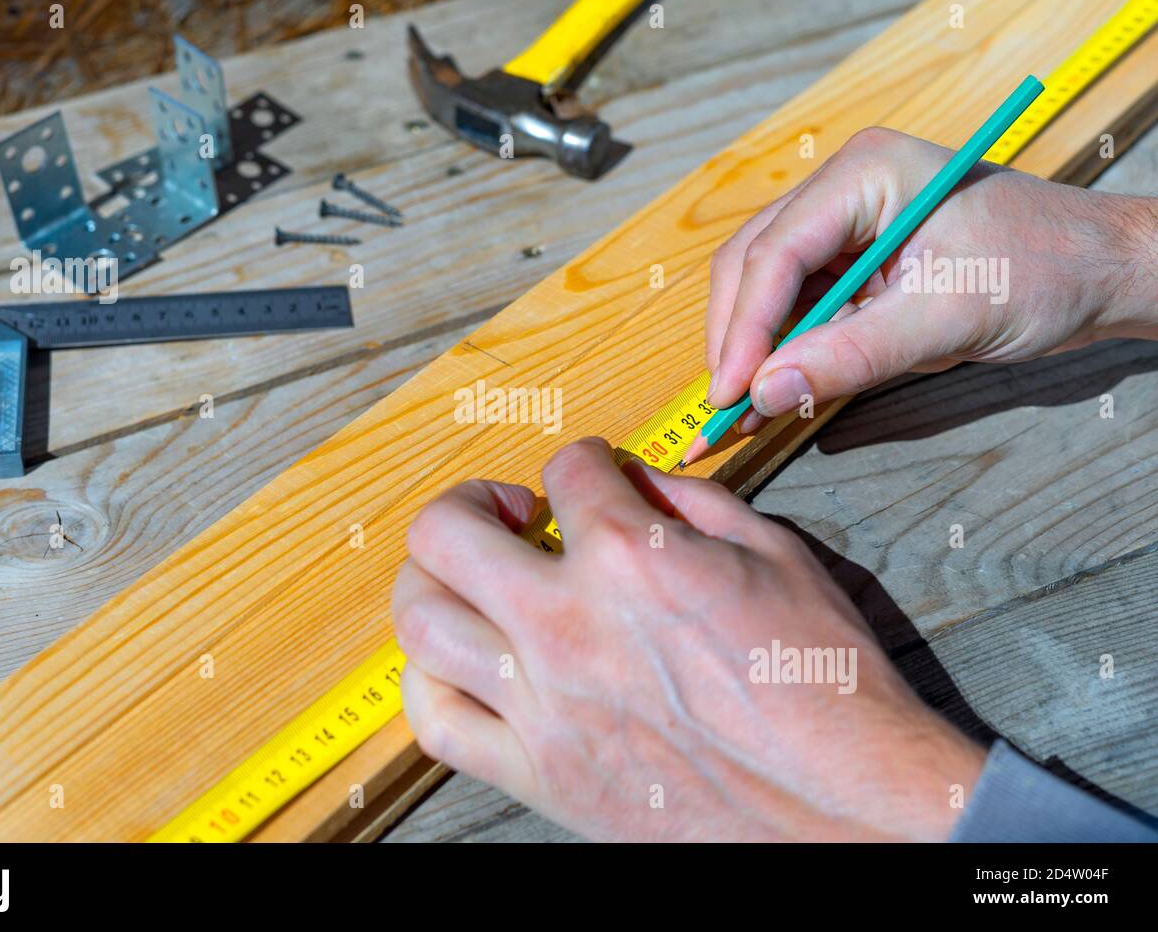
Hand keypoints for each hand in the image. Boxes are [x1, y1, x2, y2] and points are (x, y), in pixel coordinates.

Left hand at [393, 437, 986, 840]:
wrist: (844, 807)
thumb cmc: (824, 684)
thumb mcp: (775, 555)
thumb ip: (688, 502)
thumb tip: (629, 481)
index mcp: (630, 560)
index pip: (565, 470)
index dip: (582, 460)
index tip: (591, 478)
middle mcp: (566, 626)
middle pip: (445, 533)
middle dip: (469, 503)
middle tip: (506, 515)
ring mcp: (541, 705)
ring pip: (421, 621)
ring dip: (436, 581)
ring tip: (473, 581)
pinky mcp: (538, 774)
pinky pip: (437, 721)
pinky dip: (430, 680)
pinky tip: (465, 661)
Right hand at [706, 127, 1157, 433]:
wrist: (1100, 271)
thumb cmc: (1044, 270)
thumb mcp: (947, 317)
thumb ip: (851, 355)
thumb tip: (764, 392)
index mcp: (864, 175)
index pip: (775, 252)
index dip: (742, 327)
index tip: (729, 392)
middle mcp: (843, 189)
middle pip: (753, 266)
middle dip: (736, 339)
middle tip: (726, 408)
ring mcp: (845, 224)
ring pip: (766, 288)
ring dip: (754, 349)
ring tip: (746, 411)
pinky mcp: (854, 261)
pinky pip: (800, 306)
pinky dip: (786, 351)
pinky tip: (779, 391)